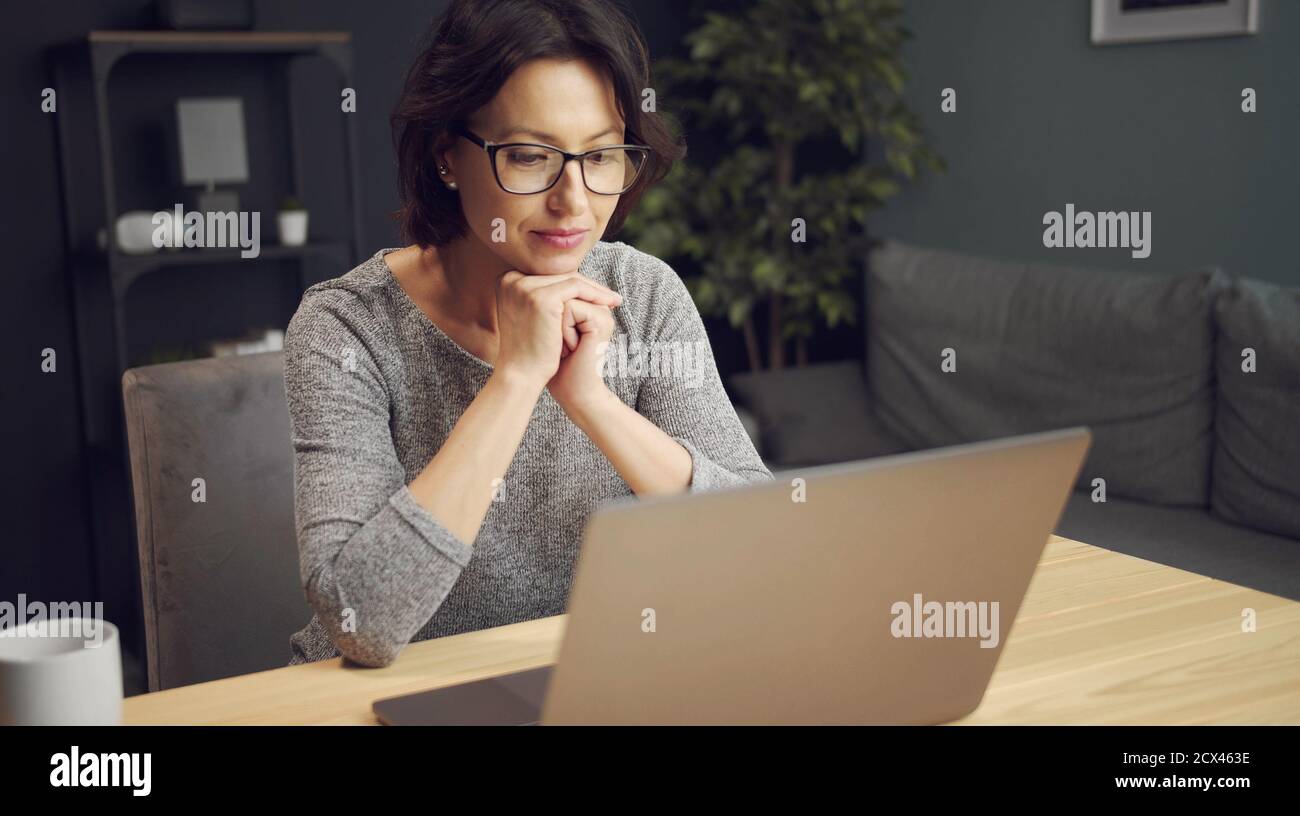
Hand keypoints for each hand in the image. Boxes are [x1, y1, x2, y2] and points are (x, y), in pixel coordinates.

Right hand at [495, 270, 621, 388]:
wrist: (520, 375)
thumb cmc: (527, 352)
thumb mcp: (528, 317)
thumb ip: (539, 298)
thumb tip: (566, 287)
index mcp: (506, 282)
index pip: (548, 277)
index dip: (574, 285)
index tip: (595, 293)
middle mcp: (511, 279)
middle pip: (559, 276)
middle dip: (587, 286)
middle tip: (610, 296)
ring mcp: (524, 287)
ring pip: (570, 279)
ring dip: (595, 290)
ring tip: (614, 300)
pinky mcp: (540, 297)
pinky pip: (576, 287)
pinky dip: (595, 294)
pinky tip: (609, 303)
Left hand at [547, 298, 617, 413]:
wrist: (572, 391)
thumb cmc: (554, 364)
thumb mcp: (545, 326)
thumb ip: (545, 302)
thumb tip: (527, 281)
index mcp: (587, 305)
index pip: (557, 289)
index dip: (548, 312)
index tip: (557, 340)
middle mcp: (597, 305)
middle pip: (560, 289)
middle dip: (554, 319)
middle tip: (562, 345)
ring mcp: (601, 311)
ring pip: (563, 297)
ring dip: (557, 325)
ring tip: (566, 347)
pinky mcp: (600, 319)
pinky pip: (569, 308)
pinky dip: (563, 330)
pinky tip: (571, 348)